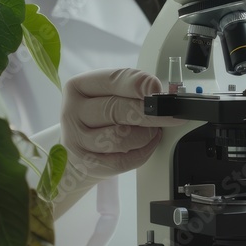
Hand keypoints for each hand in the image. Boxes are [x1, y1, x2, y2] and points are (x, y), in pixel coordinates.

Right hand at [61, 68, 183, 179]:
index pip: (113, 81)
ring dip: (146, 135)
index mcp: (78, 87)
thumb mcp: (108, 95)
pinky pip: (124, 160)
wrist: (79, 152)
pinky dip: (143, 152)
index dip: (139, 84)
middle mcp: (72, 112)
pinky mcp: (87, 164)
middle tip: (172, 114)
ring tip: (154, 131)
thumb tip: (161, 92)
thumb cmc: (99, 119)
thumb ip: (131, 89)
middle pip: (118, 110)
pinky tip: (148, 144)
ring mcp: (77, 140)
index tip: (158, 88)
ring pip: (122, 137)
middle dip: (152, 113)